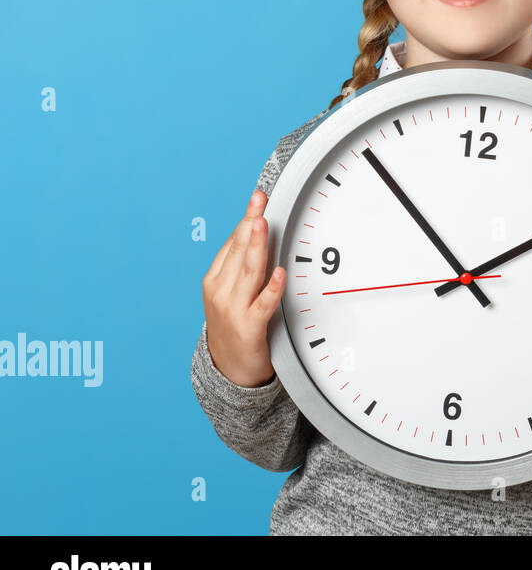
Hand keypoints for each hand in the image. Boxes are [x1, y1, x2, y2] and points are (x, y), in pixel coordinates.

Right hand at [201, 190, 284, 387]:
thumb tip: (258, 234)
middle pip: (238, 251)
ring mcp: (232, 309)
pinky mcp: (249, 327)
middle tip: (260, 199)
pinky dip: (271, 288)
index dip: (246, 219)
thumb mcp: (231, 293)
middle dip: (250, 222)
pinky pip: (263, 304)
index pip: (232, 243)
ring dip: (256, 245)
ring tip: (262, 223)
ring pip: (248, 271)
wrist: (230, 370)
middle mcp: (220, 291)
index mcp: (215, 279)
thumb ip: (242, 267)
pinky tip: (279, 273)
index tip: (258, 198)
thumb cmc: (236, 326)